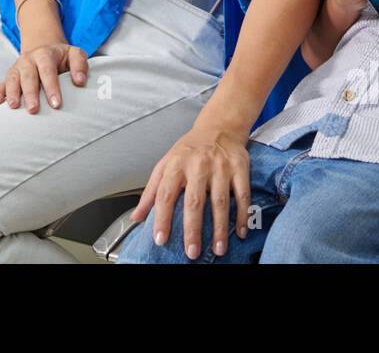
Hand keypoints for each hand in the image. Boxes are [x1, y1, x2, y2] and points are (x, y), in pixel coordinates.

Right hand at [0, 41, 88, 112]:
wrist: (45, 49)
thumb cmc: (62, 58)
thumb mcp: (74, 55)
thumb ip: (80, 65)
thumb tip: (80, 81)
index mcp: (45, 54)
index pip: (48, 70)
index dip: (51, 87)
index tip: (56, 104)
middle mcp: (29, 60)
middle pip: (28, 76)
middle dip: (30, 93)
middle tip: (33, 109)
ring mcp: (17, 68)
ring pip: (12, 79)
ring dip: (12, 93)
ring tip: (13, 107)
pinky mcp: (10, 76)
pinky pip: (1, 84)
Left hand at [130, 124, 250, 259]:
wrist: (219, 126)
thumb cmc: (189, 150)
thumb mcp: (165, 164)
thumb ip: (151, 192)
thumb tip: (136, 218)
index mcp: (175, 165)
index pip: (165, 194)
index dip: (161, 218)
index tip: (160, 240)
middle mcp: (198, 165)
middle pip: (194, 201)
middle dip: (193, 229)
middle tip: (191, 252)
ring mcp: (220, 167)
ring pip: (220, 201)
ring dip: (219, 228)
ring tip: (218, 249)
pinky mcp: (240, 168)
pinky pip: (242, 195)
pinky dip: (242, 215)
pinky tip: (240, 232)